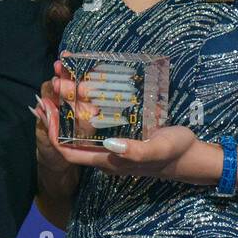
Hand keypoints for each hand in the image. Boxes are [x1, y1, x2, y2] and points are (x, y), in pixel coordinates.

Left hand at [35, 60, 204, 181]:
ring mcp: (112, 144)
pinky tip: (88, 84)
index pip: (68, 153)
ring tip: (65, 77)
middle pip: (72, 135)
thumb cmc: (174, 152)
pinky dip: (88, 102)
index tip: (46, 108)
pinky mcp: (121, 133)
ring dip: (72, 102)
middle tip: (54, 82)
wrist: (191, 156)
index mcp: (108, 160)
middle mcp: (105, 153)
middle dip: (60, 110)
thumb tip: (109, 143)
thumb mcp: (158, 150)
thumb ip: (135, 151)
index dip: (53, 132)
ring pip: (83, 125)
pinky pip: (98, 118)